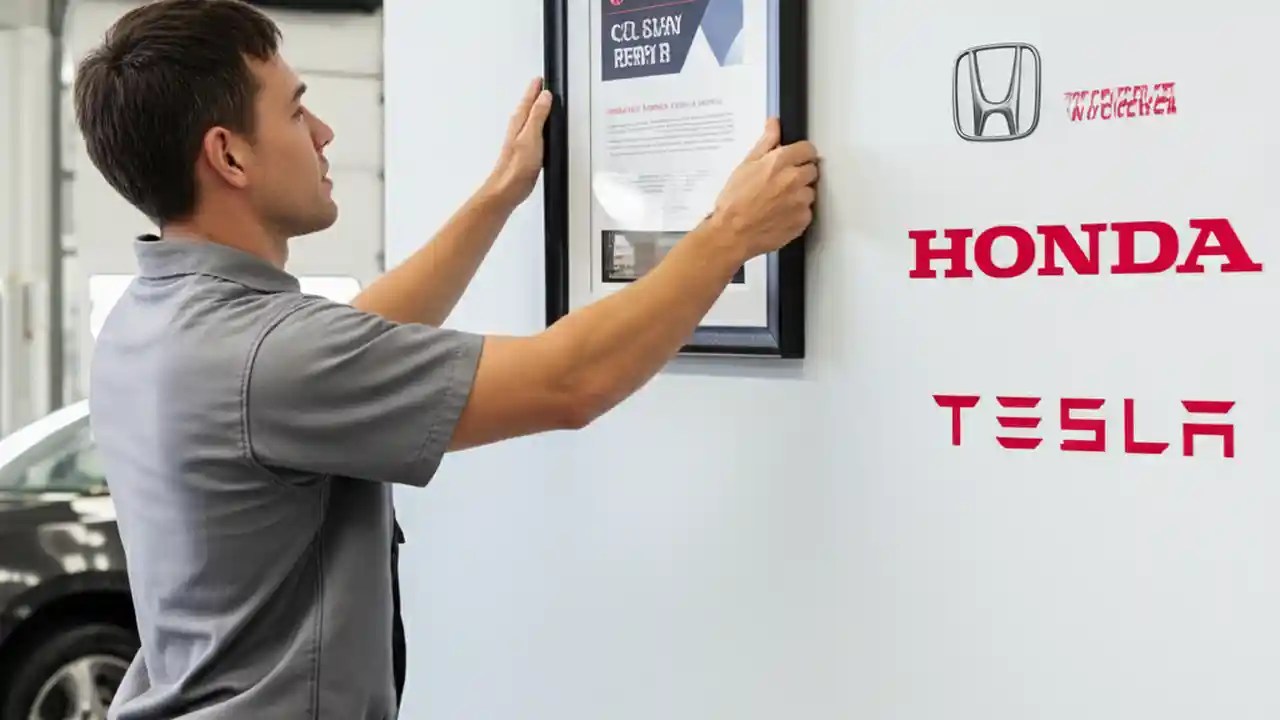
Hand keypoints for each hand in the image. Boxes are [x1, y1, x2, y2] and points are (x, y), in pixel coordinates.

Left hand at [483, 77, 553, 208]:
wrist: (508, 188)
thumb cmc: (516, 166)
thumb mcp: (532, 136)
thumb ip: (539, 115)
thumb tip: (545, 96)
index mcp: (519, 121)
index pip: (529, 98)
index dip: (536, 87)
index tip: (541, 77)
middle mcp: (518, 128)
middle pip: (528, 105)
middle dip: (535, 94)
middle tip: (540, 83)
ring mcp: (520, 139)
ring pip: (529, 117)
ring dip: (535, 108)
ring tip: (541, 100)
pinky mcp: (525, 151)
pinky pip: (532, 131)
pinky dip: (537, 125)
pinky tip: (540, 128)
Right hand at [712, 118, 818, 259]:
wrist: (732, 233)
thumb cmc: (734, 202)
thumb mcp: (746, 165)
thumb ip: (766, 142)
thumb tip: (774, 124)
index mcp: (780, 162)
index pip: (808, 149)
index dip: (800, 154)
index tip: (794, 160)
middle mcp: (794, 180)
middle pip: (811, 170)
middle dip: (800, 174)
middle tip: (781, 183)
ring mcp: (800, 201)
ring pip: (809, 192)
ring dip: (799, 194)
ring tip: (777, 201)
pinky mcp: (803, 220)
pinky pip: (806, 212)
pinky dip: (797, 213)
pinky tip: (780, 214)